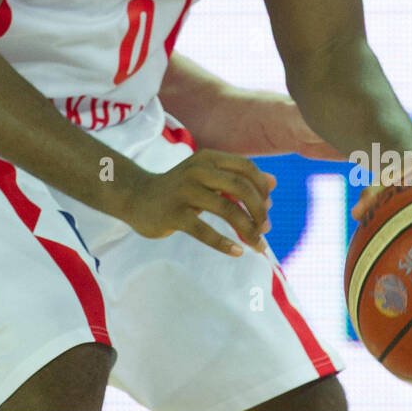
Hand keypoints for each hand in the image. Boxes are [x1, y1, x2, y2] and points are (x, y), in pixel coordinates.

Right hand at [123, 150, 275, 256]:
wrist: (137, 197)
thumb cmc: (180, 188)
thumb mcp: (208, 176)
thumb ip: (238, 178)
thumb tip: (274, 182)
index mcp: (208, 158)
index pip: (246, 168)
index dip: (262, 188)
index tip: (267, 208)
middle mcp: (197, 170)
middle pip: (241, 187)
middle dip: (259, 211)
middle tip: (265, 229)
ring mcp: (185, 192)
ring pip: (227, 210)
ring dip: (247, 230)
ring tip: (257, 245)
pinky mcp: (174, 214)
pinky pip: (205, 231)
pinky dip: (224, 243)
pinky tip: (237, 252)